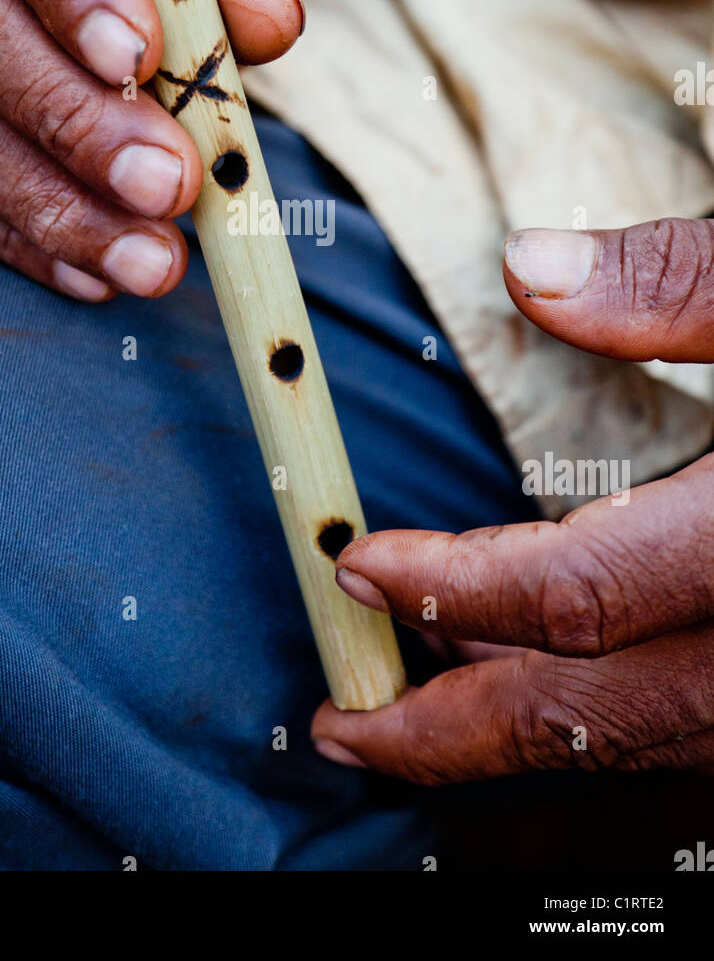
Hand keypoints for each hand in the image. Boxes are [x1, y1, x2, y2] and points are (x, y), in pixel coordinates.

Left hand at [312, 218, 713, 780]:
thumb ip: (685, 284)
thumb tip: (531, 270)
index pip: (583, 596)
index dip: (454, 586)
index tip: (358, 560)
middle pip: (598, 718)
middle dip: (451, 733)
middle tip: (343, 723)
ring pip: (648, 749)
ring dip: (522, 738)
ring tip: (417, 716)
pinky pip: (699, 740)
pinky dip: (610, 732)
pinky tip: (553, 696)